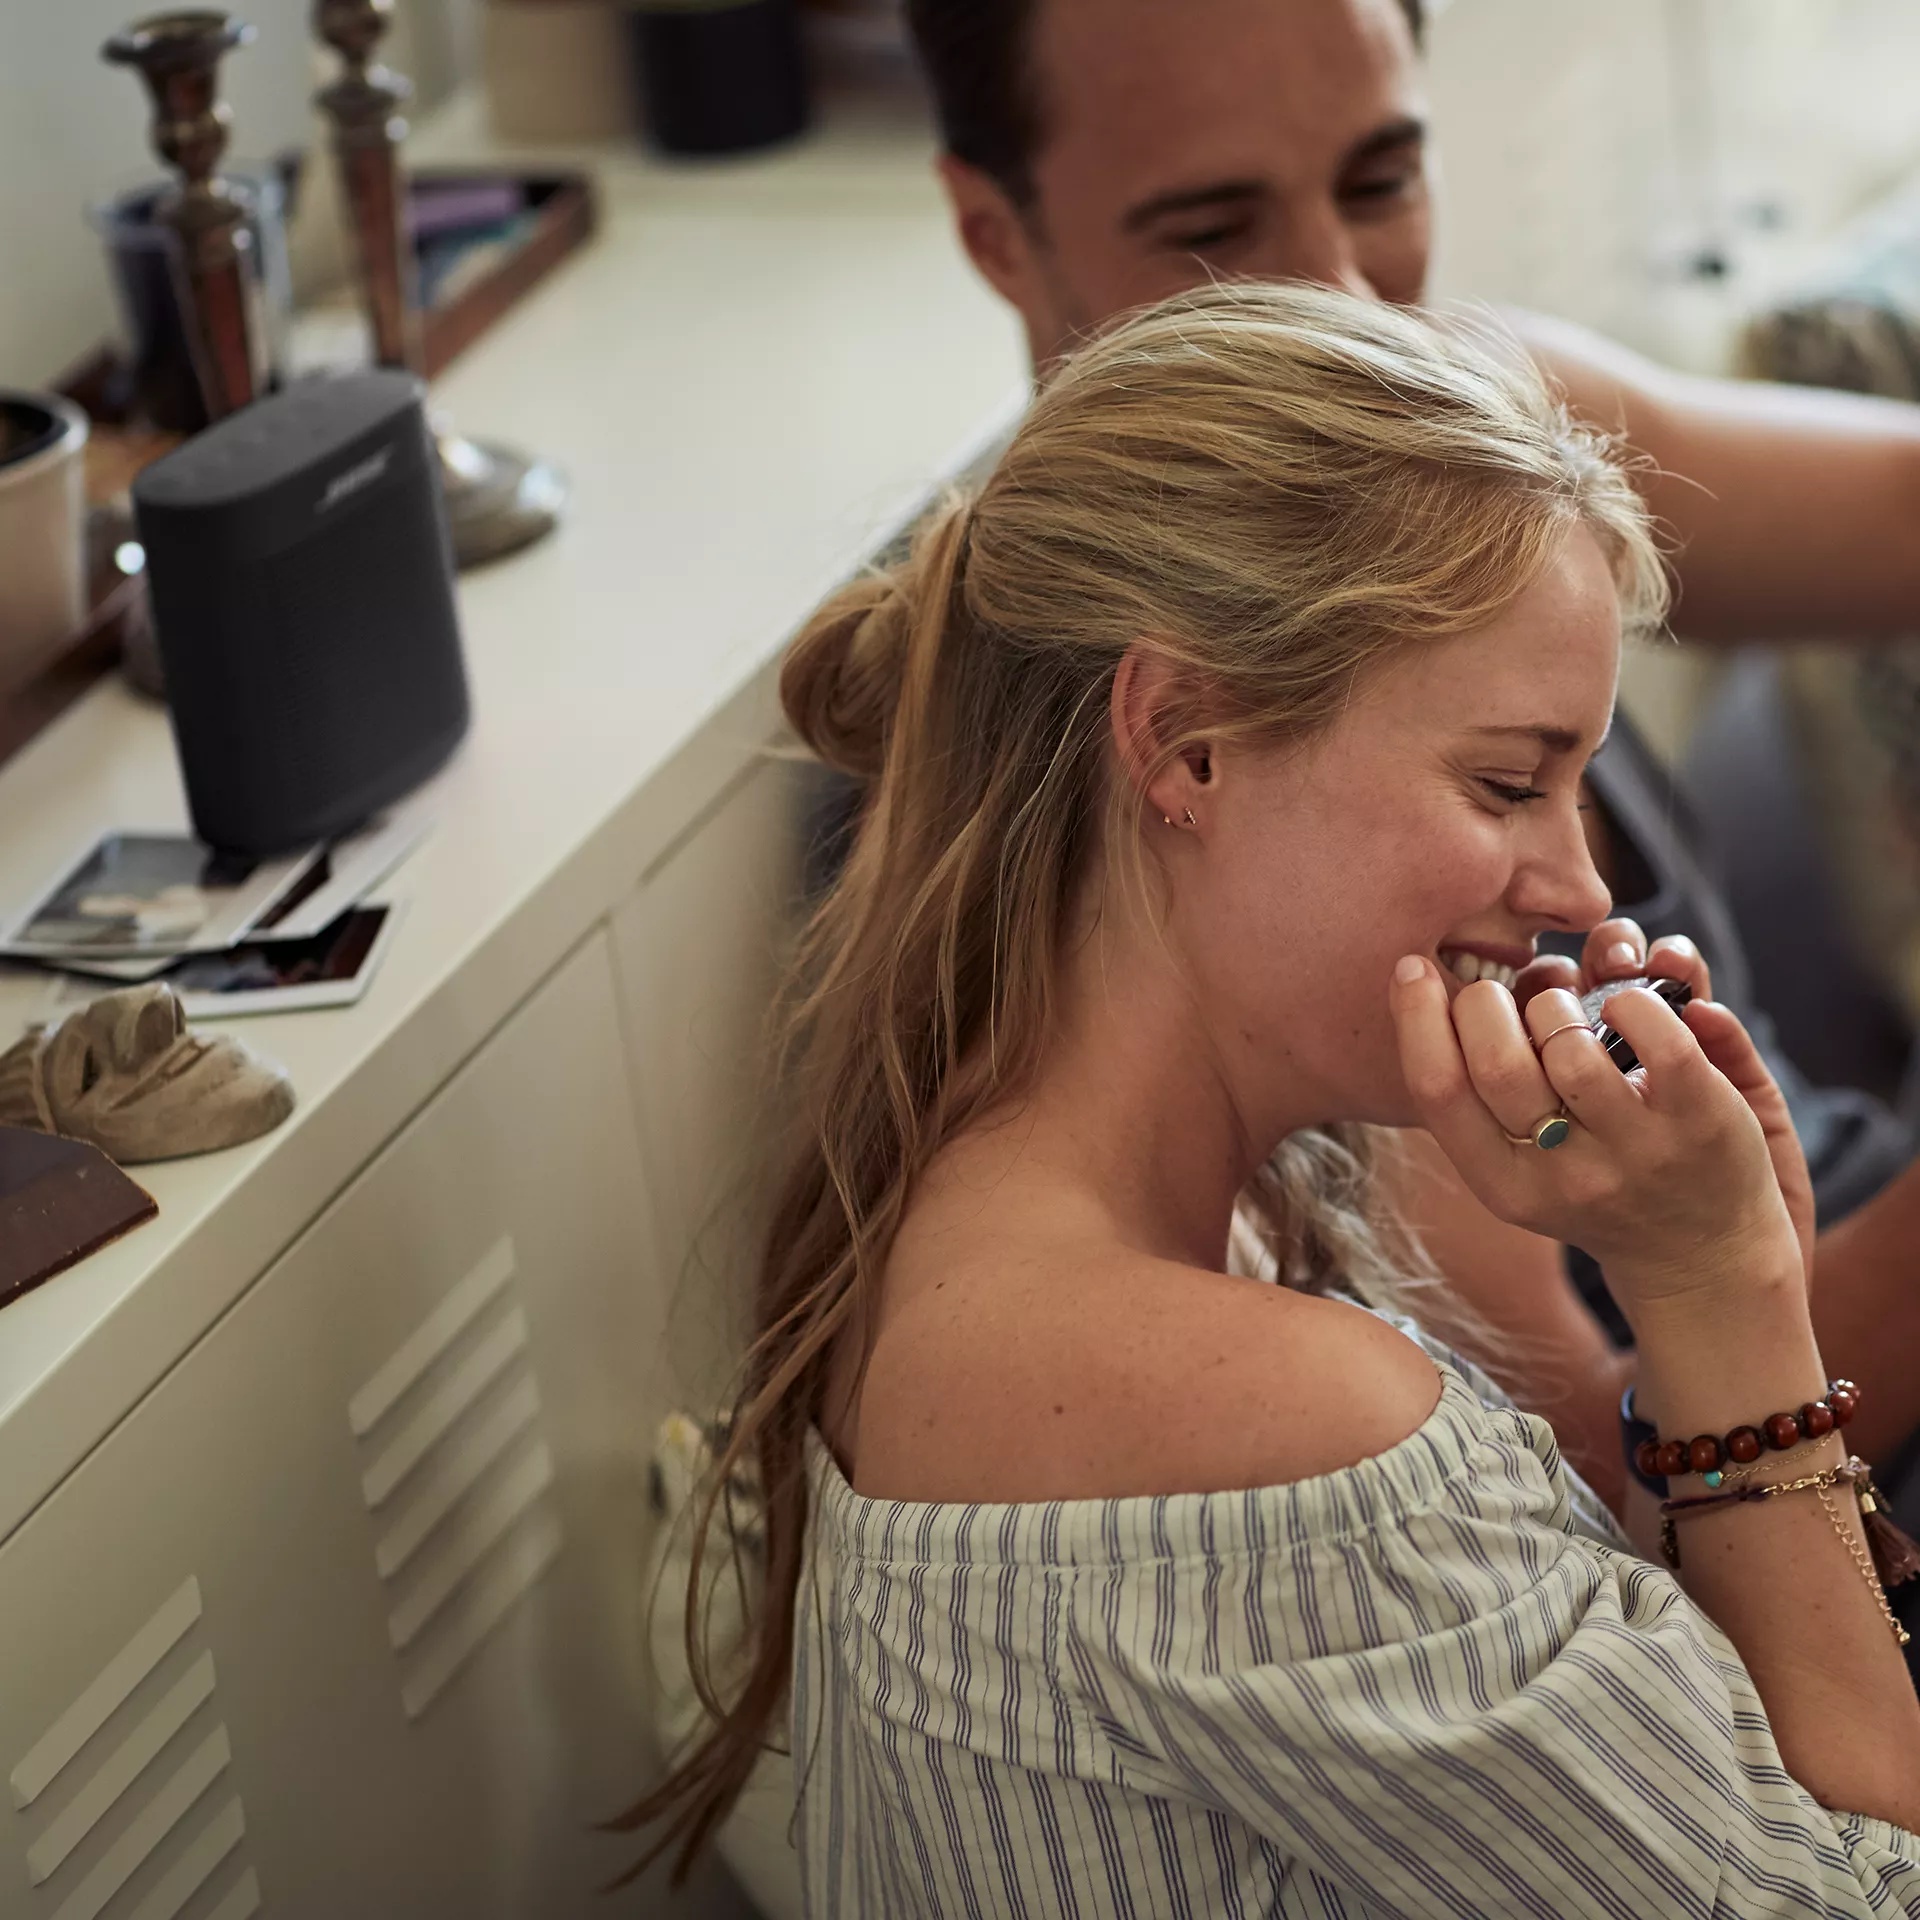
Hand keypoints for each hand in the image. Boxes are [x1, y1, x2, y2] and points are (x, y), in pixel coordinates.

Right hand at [1389, 945, 1806, 1330]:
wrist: (1704, 1256)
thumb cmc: (1595, 1187)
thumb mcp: (1517, 1172)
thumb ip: (1474, 1104)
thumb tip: (1427, 988)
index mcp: (1504, 1185)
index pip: (1437, 1090)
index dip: (1415, 1017)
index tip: (1414, 970)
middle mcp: (1565, 1176)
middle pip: (1498, 1062)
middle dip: (1486, 1001)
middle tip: (1497, 991)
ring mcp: (1636, 1150)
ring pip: (1570, 1044)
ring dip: (1557, 1002)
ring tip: (1563, 1011)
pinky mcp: (1700, 1119)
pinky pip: (1657, 1035)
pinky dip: (1633, 1000)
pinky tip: (1624, 1009)